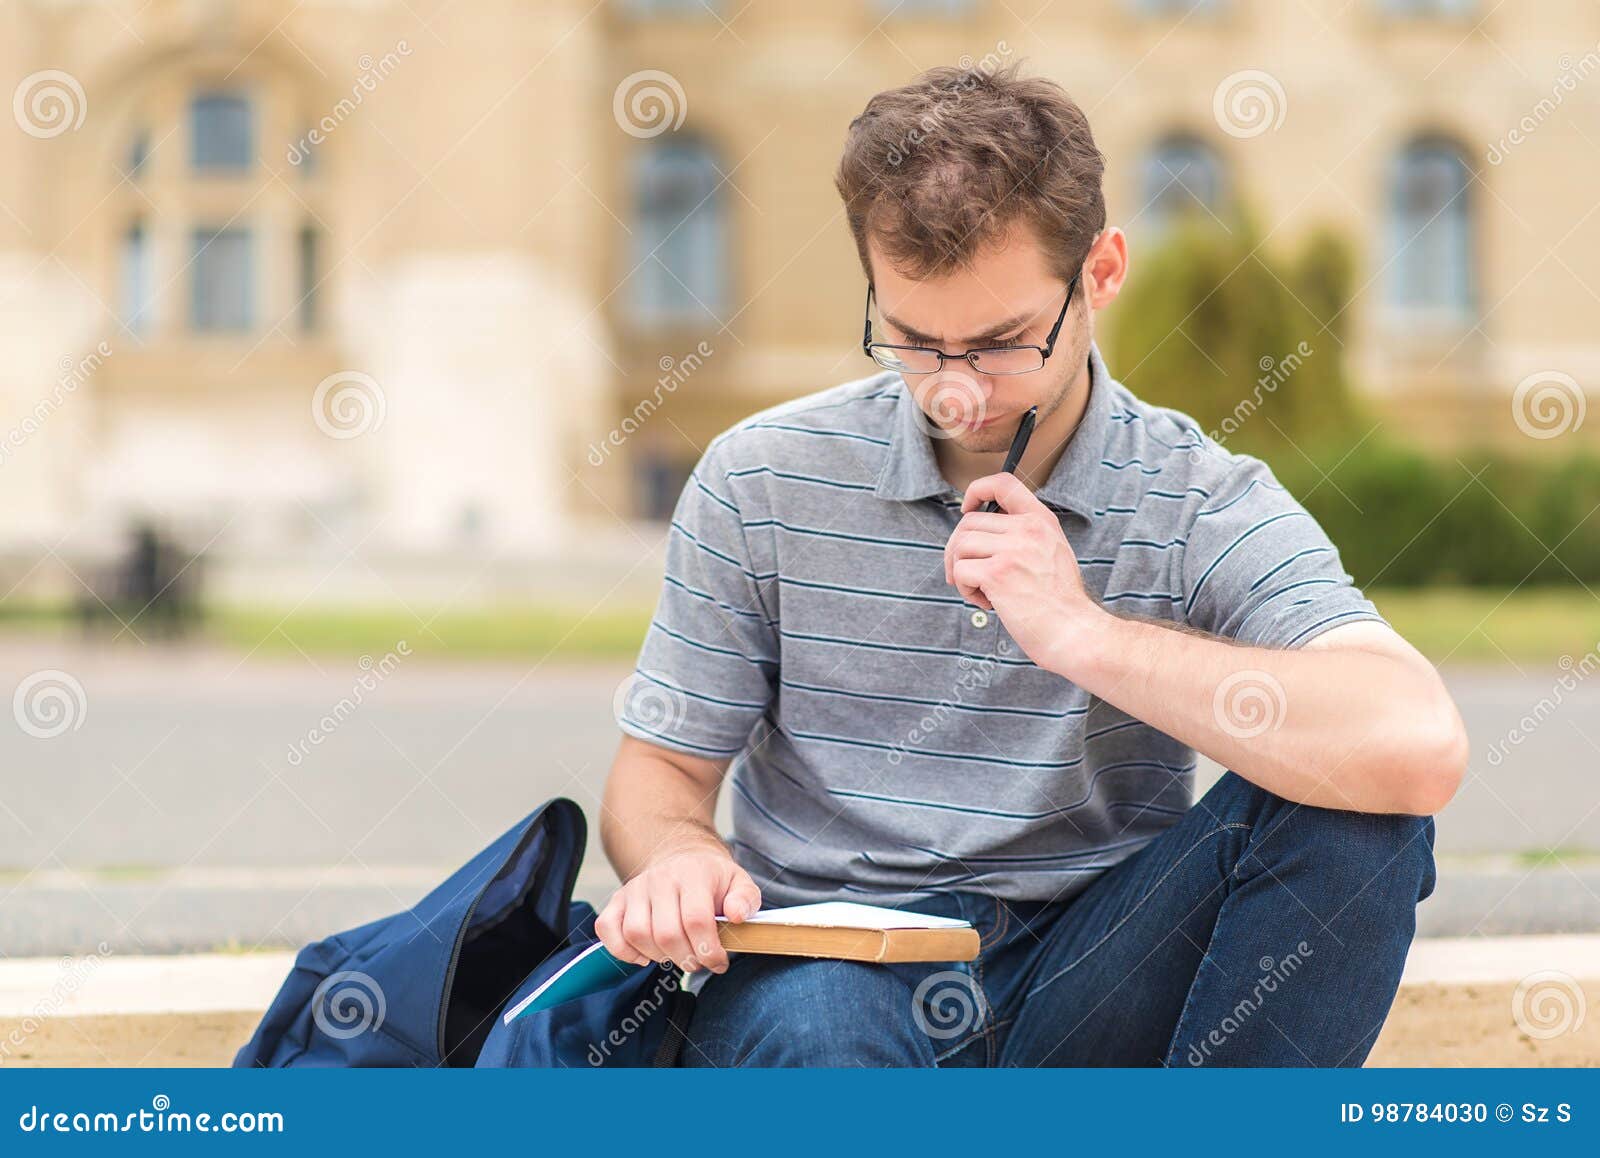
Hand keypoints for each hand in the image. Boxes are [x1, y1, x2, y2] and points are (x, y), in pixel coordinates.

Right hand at [593, 842, 760, 973]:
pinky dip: (622, 951)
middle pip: (666, 933)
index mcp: (693, 874)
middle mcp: (660, 879)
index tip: (718, 962)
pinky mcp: (617, 900)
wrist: (682, 858)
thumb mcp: (739, 883)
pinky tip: (645, 956)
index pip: (696, 919)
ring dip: (659, 957)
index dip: (708, 950)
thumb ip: (745, 899)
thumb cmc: (712, 879)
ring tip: (676, 956)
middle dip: (687, 958)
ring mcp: (635, 888)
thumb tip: (736, 915)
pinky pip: (607, 929)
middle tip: (698, 961)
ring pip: (636, 934)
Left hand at [945, 471, 1100, 672]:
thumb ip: (1023, 536)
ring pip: (960, 546)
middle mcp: (1028, 529)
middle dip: (957, 549)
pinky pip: (960, 571)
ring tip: (984, 592)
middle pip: (968, 523)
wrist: (1074, 631)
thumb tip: (979, 533)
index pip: (1003, 483)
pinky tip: (989, 603)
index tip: (967, 508)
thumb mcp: (1051, 552)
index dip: (977, 490)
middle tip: (968, 575)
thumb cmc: (1060, 602)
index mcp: (1041, 520)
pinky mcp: (997, 573)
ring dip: (962, 572)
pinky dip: (966, 590)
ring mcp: (1012, 549)